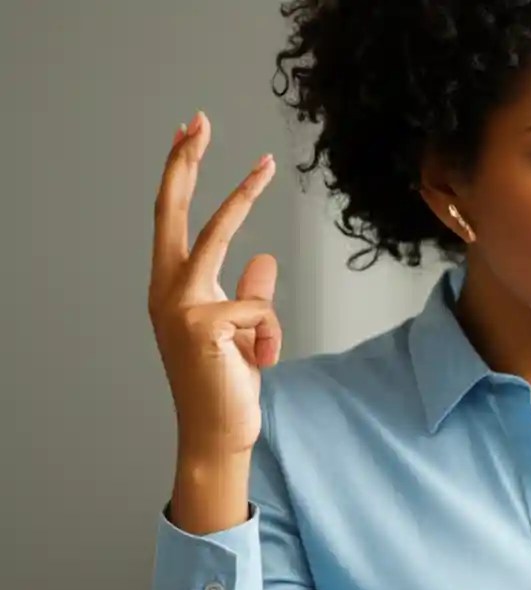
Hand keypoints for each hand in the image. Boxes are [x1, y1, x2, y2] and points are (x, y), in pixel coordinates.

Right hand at [149, 110, 280, 462]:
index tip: (193, 134)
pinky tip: (258, 362)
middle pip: (174, 212)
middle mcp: (167, 293)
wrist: (219, 433)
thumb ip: (249, 293)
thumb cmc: (227, 381)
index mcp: (173, 289)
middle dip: (187, 163)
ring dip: (241, 196)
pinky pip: (259, 309)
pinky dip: (269, 336)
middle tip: (199, 120)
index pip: (174, 221)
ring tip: (265, 164)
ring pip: (218, 238)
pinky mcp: (204, 327)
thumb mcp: (244, 330)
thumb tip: (264, 258)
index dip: (182, 176)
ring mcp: (181, 309)